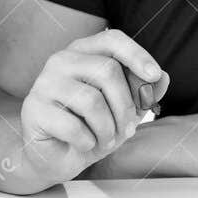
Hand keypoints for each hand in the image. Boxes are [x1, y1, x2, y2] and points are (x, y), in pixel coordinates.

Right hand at [16, 29, 169, 190]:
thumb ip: (142, 93)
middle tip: (127, 131)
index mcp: (83, 52)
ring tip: (105, 140)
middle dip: (126, 107)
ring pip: (92, 100)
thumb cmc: (90, 128)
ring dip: (108, 129)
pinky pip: (72, 126)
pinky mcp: (33, 110)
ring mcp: (44, 83)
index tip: (153, 75)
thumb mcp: (123, 111)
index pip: (112, 39)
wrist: (54, 158)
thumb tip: (163, 78)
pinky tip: (83, 144)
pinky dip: (87, 142)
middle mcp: (61, 60)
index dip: (136, 54)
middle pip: (107, 71)